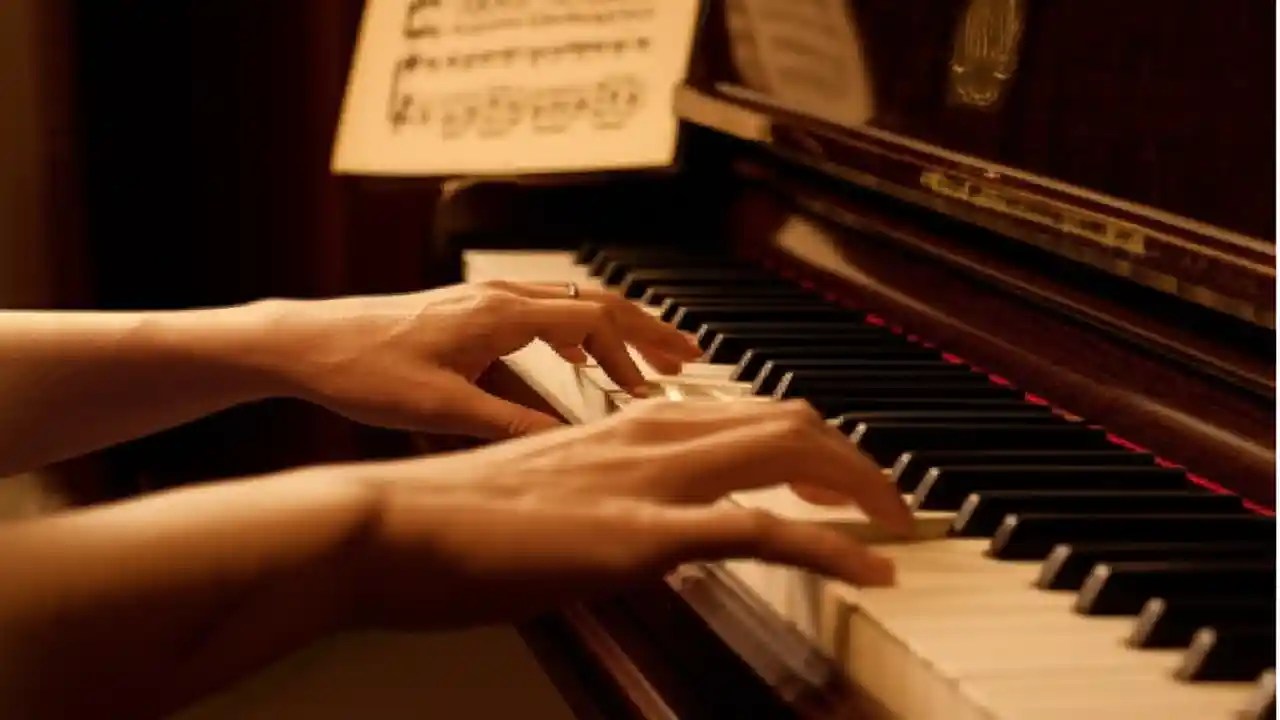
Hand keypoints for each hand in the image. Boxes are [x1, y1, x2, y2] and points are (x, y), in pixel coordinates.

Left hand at [258, 281, 700, 438]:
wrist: (305, 343)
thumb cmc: (361, 369)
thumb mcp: (439, 411)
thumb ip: (509, 426)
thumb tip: (569, 444)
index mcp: (499, 314)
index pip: (594, 317)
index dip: (642, 342)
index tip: (678, 367)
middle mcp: (497, 296)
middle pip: (592, 304)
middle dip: (643, 331)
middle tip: (683, 359)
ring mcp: (481, 299)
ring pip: (567, 308)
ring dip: (609, 335)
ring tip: (639, 369)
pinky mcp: (467, 311)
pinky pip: (539, 315)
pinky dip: (572, 336)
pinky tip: (575, 363)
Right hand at [336, 398, 913, 628]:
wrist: (387, 525)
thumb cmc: (449, 521)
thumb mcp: (544, 500)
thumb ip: (598, 501)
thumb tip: (627, 529)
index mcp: (626, 427)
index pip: (742, 414)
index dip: (805, 441)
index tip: (838, 476)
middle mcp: (650, 435)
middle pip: (785, 421)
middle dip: (852, 458)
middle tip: (887, 499)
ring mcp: (651, 479)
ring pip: (790, 452)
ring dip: (859, 486)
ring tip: (898, 524)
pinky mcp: (644, 530)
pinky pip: (765, 527)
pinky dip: (833, 544)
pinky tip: (872, 567)